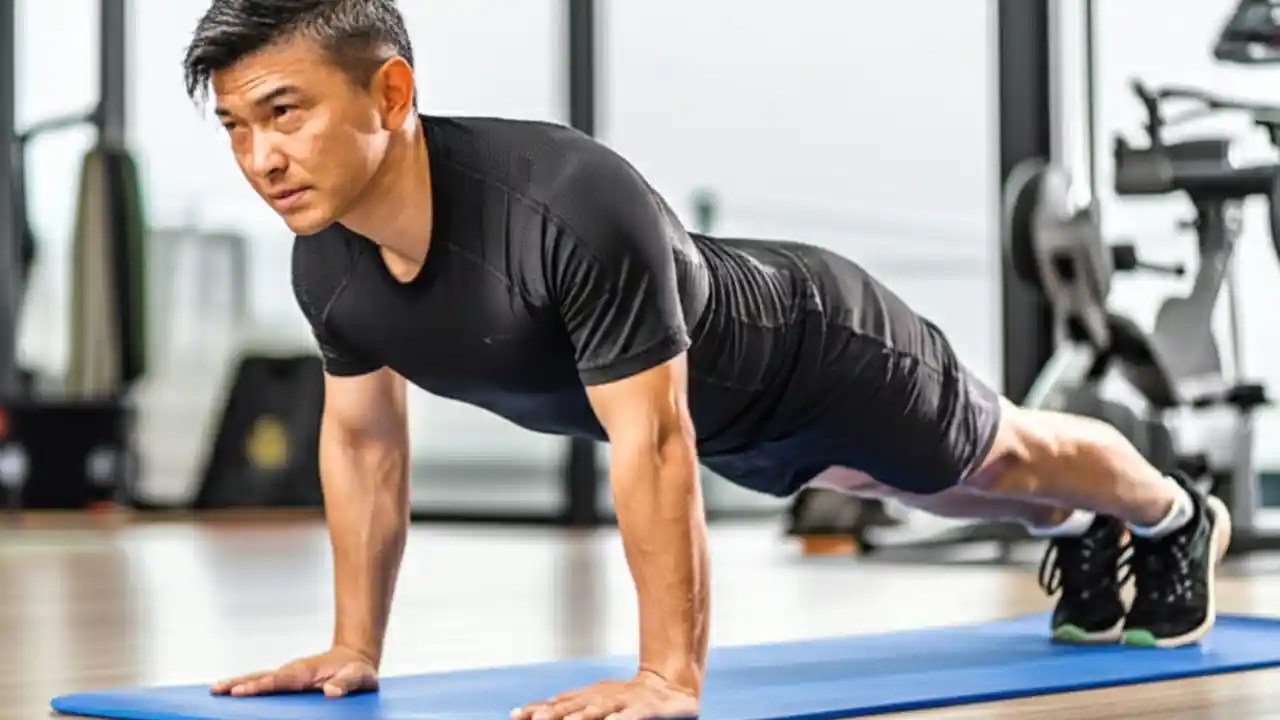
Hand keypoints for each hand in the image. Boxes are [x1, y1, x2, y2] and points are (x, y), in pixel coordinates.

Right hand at [209, 646, 378, 698]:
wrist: (356, 657)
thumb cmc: (358, 670)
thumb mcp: (360, 677)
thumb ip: (347, 683)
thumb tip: (331, 692)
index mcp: (307, 672)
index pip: (279, 681)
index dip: (260, 686)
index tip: (241, 692)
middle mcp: (294, 672)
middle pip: (262, 677)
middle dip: (239, 683)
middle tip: (216, 689)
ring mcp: (289, 675)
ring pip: (259, 678)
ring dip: (238, 683)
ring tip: (215, 689)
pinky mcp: (288, 680)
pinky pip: (264, 682)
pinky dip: (247, 685)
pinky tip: (232, 692)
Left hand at [511, 670, 698, 719]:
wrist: (669, 683)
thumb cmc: (627, 698)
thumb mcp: (595, 700)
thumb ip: (566, 706)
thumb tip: (530, 712)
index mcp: (589, 697)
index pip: (558, 705)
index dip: (537, 710)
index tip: (516, 716)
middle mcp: (603, 698)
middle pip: (575, 707)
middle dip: (555, 714)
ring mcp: (624, 701)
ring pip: (602, 709)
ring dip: (585, 716)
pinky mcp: (646, 708)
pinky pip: (633, 715)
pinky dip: (623, 719)